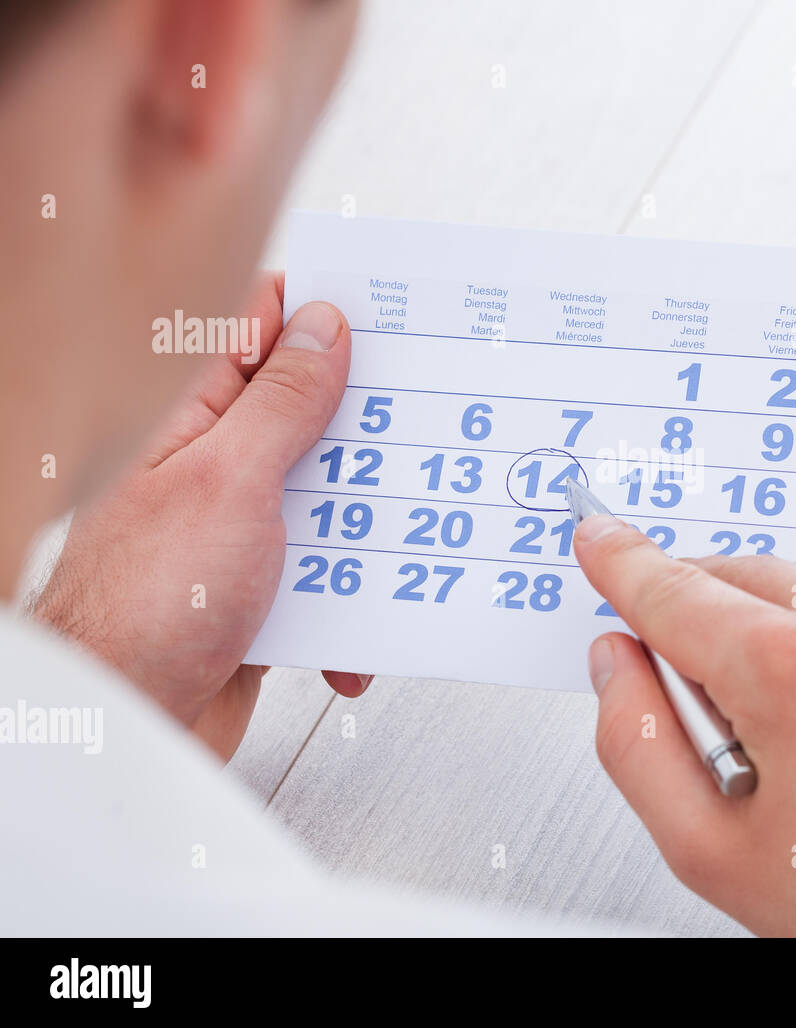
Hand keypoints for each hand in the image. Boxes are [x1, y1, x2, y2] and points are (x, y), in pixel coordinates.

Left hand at [34, 273, 370, 760]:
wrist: (128, 725)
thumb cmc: (146, 606)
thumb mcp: (231, 481)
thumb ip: (282, 403)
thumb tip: (321, 329)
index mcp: (193, 417)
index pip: (259, 330)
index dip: (322, 313)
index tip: (389, 314)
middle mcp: (218, 464)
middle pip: (312, 415)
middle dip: (368, 431)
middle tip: (416, 431)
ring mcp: (244, 526)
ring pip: (333, 498)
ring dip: (368, 533)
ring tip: (389, 551)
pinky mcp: (266, 586)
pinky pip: (332, 574)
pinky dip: (351, 605)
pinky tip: (349, 636)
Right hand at [574, 516, 795, 935]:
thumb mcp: (716, 850)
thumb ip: (636, 744)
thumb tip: (616, 666)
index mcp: (788, 670)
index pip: (669, 590)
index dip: (620, 566)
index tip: (600, 543)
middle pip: (733, 576)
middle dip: (706, 622)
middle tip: (731, 714)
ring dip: (782, 619)